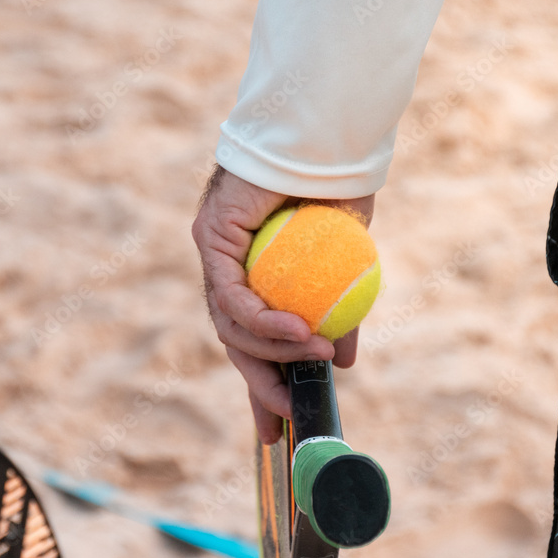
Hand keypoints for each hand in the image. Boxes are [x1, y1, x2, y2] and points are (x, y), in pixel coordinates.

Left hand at [192, 166, 373, 443]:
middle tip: (284, 416)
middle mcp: (228, 268)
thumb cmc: (337, 188)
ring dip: (273, 348)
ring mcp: (215, 253)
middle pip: (232, 340)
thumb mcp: (346, 265)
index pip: (251, 339)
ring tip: (315, 352)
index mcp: (256, 277)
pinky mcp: (210, 237)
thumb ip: (338, 312)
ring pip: (229, 324)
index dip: (264, 381)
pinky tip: (297, 330)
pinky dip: (264, 319)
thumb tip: (342, 361)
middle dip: (256, 384)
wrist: (324, 136)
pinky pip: (233, 295)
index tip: (281, 421)